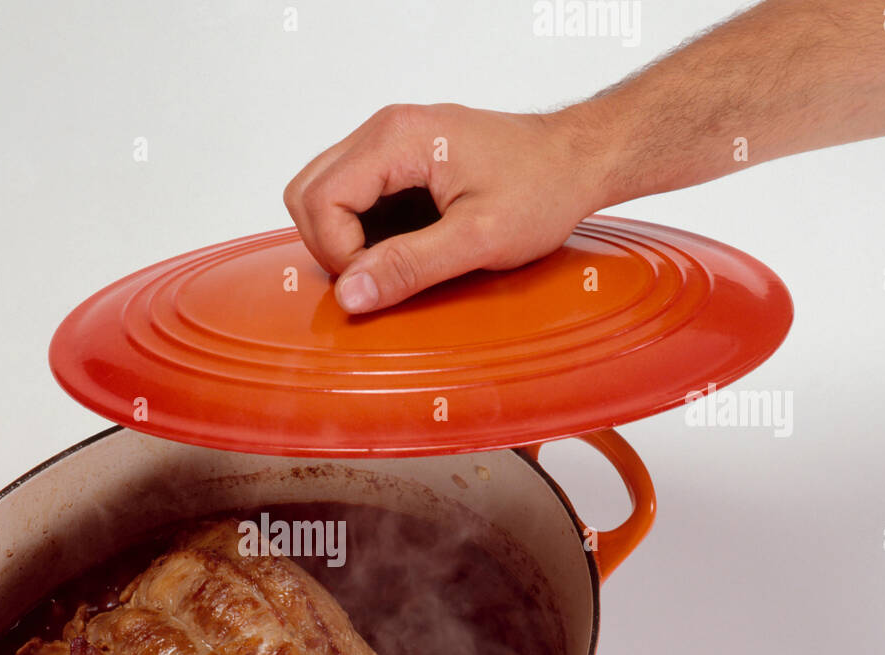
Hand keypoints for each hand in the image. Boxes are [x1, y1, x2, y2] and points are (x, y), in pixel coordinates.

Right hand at [283, 102, 609, 313]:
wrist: (579, 160)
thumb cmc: (542, 188)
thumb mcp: (479, 239)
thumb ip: (410, 265)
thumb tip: (351, 294)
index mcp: (397, 139)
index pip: (320, 200)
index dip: (338, 254)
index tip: (379, 281)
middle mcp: (384, 130)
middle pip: (305, 192)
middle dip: (329, 246)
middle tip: (377, 275)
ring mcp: (389, 142)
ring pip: (321, 193)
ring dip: (341, 238)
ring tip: (390, 261)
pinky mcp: (398, 159)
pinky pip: (350, 195)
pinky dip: (360, 230)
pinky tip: (401, 246)